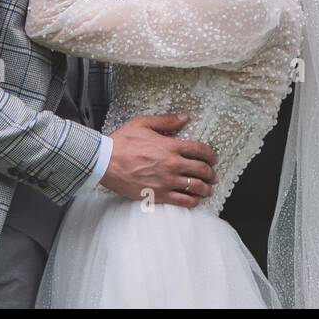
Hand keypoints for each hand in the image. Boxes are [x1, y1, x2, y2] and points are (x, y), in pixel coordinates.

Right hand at [99, 113, 219, 208]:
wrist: (105, 162)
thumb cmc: (122, 141)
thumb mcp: (143, 123)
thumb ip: (166, 121)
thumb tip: (185, 117)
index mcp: (170, 146)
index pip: (200, 150)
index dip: (211, 154)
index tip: (213, 158)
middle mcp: (172, 165)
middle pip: (202, 170)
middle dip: (211, 173)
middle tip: (212, 175)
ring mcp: (167, 181)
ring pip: (196, 187)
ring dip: (206, 189)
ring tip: (208, 189)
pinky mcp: (159, 195)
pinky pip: (183, 201)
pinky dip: (193, 201)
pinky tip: (195, 200)